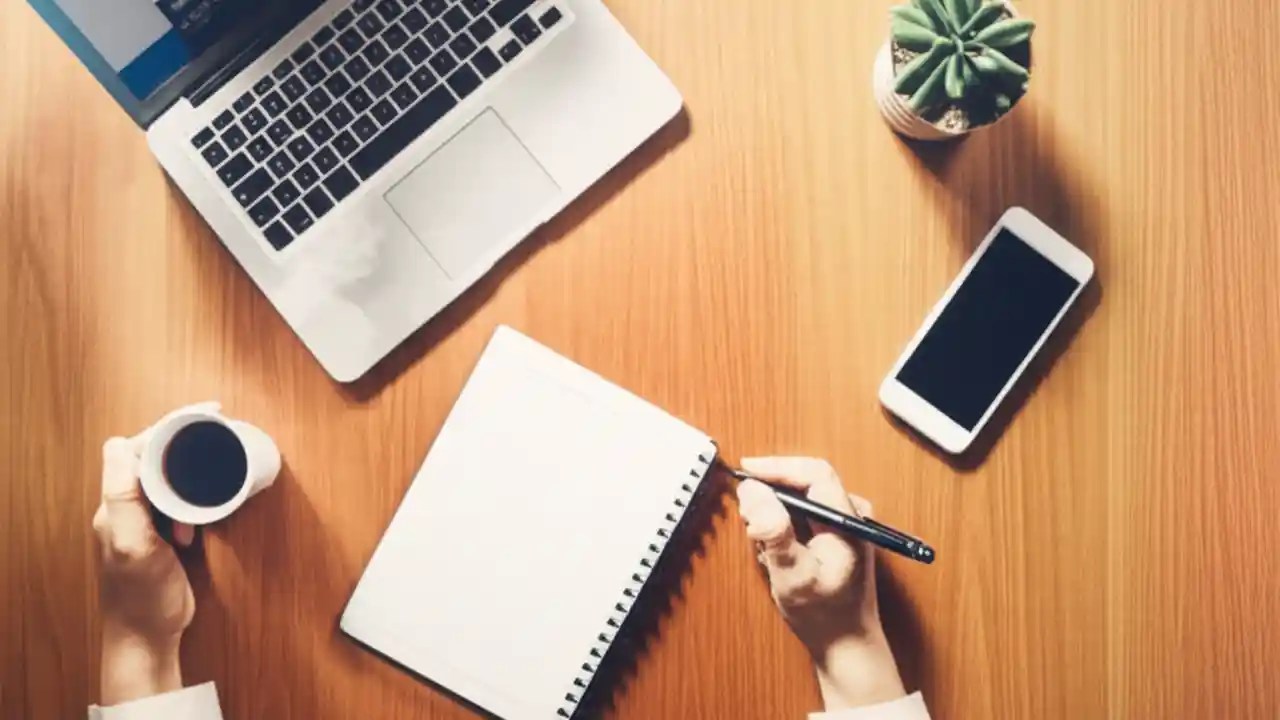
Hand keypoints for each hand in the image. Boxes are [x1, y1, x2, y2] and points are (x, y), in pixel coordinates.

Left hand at [92, 436, 195, 704]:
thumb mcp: (134, 544)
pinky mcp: (159, 538)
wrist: (148, 638)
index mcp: (115, 505)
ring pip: (165, 481)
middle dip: (182, 445)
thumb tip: (119, 443)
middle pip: (152, 460)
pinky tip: (198, 521)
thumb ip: (123, 496)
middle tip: (216, 432)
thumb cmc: (143, 597)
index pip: (137, 449)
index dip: (168, 427)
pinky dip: (190, 506)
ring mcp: (141, 524)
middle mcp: (124, 509)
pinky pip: (175, 505)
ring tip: (207, 482)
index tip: (204, 413)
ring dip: (187, 480)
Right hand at [735, 456, 905, 710]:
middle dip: (772, 493)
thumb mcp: (792, 574)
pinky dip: (784, 525)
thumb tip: (751, 491)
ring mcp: (846, 525)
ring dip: (776, 513)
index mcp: (849, 521)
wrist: (847, 645)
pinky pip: (804, 514)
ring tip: (764, 545)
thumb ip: (773, 532)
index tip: (745, 470)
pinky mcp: (837, 534)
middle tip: (748, 516)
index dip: (777, 466)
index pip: (814, 472)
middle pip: (806, 481)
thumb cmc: (824, 616)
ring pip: (802, 498)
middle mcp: (853, 516)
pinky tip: (777, 552)